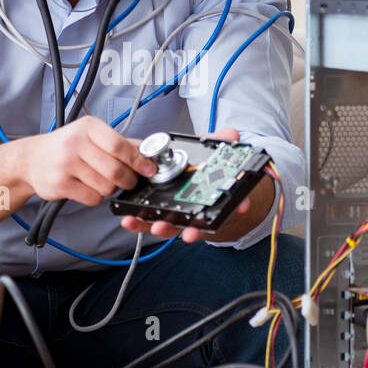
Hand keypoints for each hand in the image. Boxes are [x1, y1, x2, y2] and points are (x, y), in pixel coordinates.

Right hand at [22, 115, 159, 207]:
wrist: (31, 159)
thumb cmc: (65, 147)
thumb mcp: (91, 136)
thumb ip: (121, 142)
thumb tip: (148, 150)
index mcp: (88, 127)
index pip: (119, 145)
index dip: (138, 160)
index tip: (149, 169)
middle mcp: (75, 143)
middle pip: (115, 169)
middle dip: (128, 180)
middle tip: (128, 181)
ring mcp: (66, 164)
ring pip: (106, 186)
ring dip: (110, 189)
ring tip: (102, 182)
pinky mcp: (60, 184)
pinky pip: (92, 198)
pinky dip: (96, 197)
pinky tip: (88, 188)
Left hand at [118, 128, 249, 242]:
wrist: (186, 178)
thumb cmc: (201, 171)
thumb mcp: (211, 155)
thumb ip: (221, 144)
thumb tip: (232, 135)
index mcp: (211, 200)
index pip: (226, 205)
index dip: (234, 207)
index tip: (238, 208)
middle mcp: (195, 213)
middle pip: (196, 225)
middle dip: (192, 230)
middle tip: (189, 232)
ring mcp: (175, 216)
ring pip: (172, 226)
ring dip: (164, 228)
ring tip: (157, 225)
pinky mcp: (155, 214)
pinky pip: (147, 220)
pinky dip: (138, 222)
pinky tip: (129, 219)